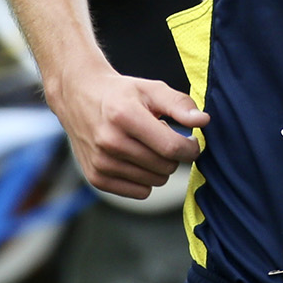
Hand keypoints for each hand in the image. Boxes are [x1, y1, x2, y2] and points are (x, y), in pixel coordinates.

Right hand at [46, 65, 205, 198]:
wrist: (79, 97)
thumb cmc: (121, 94)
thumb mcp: (151, 89)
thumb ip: (180, 104)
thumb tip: (203, 121)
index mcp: (125, 116)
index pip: (171, 147)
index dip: (190, 148)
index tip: (192, 142)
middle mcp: (110, 142)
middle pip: (165, 166)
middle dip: (174, 156)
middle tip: (164, 140)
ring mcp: (101, 162)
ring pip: (155, 181)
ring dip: (160, 167)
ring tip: (146, 147)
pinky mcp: (96, 178)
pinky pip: (140, 193)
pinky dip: (145, 180)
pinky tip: (136, 160)